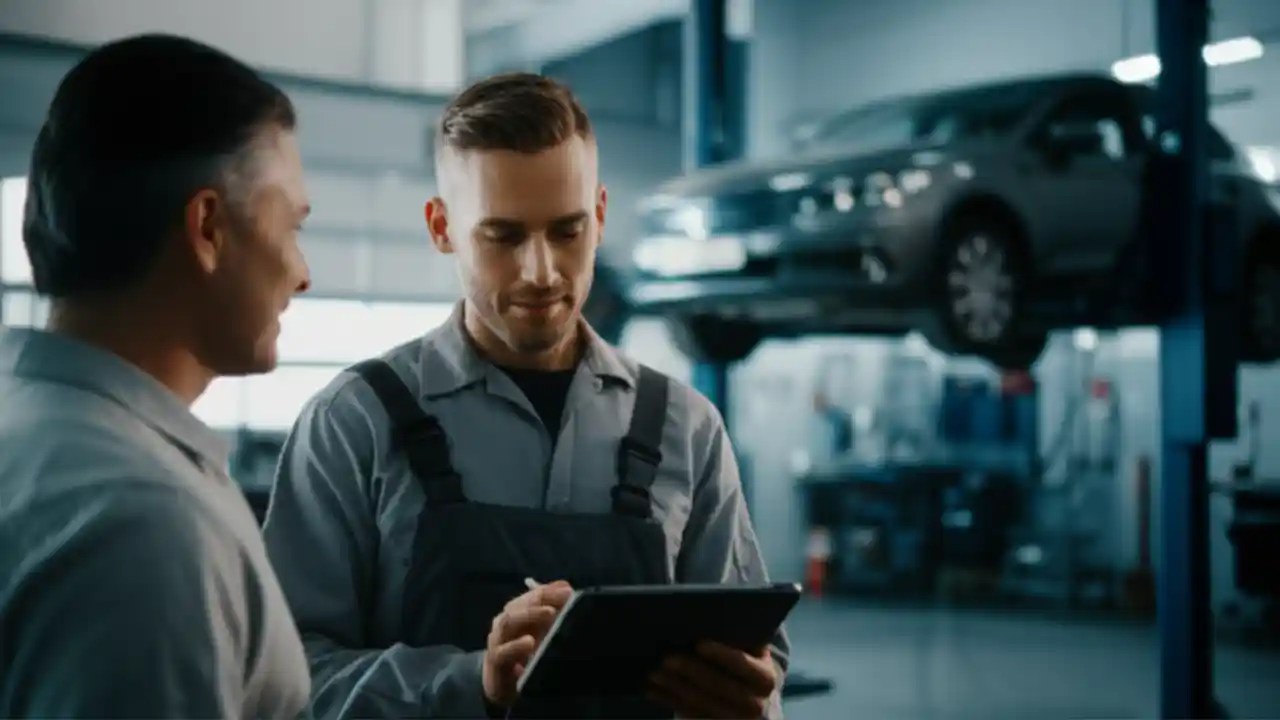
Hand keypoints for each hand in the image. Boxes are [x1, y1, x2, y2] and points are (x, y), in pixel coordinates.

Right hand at [482, 580, 573, 709]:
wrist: (500, 684)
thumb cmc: (523, 654)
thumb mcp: (540, 632)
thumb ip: (552, 609)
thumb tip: (566, 587)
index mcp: (516, 612)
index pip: (532, 596)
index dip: (550, 591)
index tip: (568, 591)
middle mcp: (505, 621)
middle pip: (519, 604)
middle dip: (540, 599)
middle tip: (562, 598)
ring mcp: (497, 640)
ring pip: (509, 622)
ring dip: (530, 615)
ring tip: (549, 613)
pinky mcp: (495, 661)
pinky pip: (503, 651)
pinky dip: (516, 646)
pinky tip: (530, 642)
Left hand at [648, 641, 778, 718]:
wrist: (755, 698)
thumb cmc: (747, 663)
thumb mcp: (752, 652)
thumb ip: (738, 638)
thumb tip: (706, 619)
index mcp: (766, 678)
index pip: (743, 665)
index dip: (721, 654)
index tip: (699, 643)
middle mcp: (756, 704)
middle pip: (718, 686)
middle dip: (691, 671)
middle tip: (667, 657)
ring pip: (701, 703)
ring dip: (675, 687)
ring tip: (654, 672)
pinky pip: (690, 715)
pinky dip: (670, 700)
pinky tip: (653, 689)